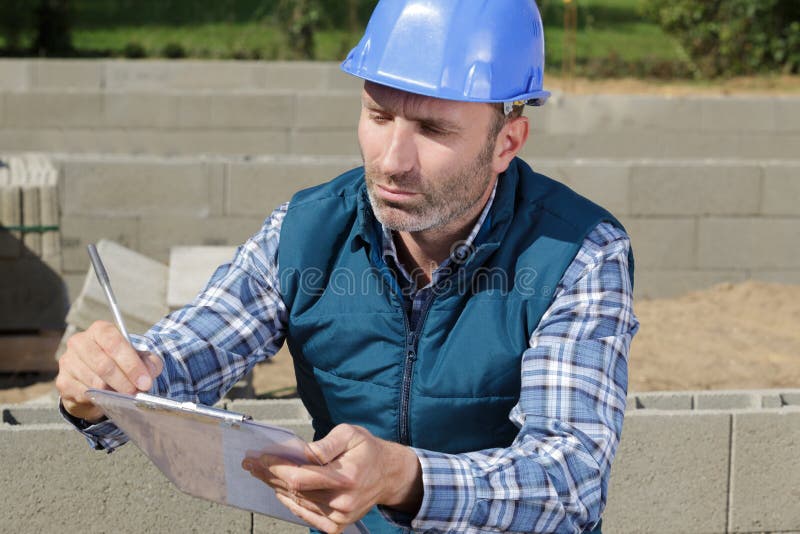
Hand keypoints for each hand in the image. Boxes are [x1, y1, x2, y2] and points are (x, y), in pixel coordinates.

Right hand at [56, 320, 162, 421]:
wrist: (98, 380)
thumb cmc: (122, 364)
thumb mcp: (140, 359)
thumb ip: (148, 363)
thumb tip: (148, 375)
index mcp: (100, 330)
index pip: (114, 343)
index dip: (131, 364)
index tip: (144, 381)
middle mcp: (80, 342)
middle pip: (103, 364)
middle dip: (123, 381)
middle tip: (136, 393)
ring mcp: (68, 362)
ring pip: (93, 382)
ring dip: (113, 392)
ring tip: (125, 397)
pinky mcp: (62, 382)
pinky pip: (83, 394)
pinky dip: (99, 400)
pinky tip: (108, 400)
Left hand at [242, 423, 422, 533]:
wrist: (389, 475)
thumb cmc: (367, 450)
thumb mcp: (350, 434)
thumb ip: (324, 444)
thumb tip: (300, 453)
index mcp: (346, 477)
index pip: (300, 477)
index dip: (276, 469)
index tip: (261, 457)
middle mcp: (342, 501)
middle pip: (295, 491)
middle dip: (270, 475)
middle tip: (252, 463)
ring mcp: (340, 516)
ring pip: (298, 503)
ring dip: (276, 488)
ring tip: (260, 474)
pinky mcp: (338, 524)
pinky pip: (306, 516)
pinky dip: (291, 503)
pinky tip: (280, 491)